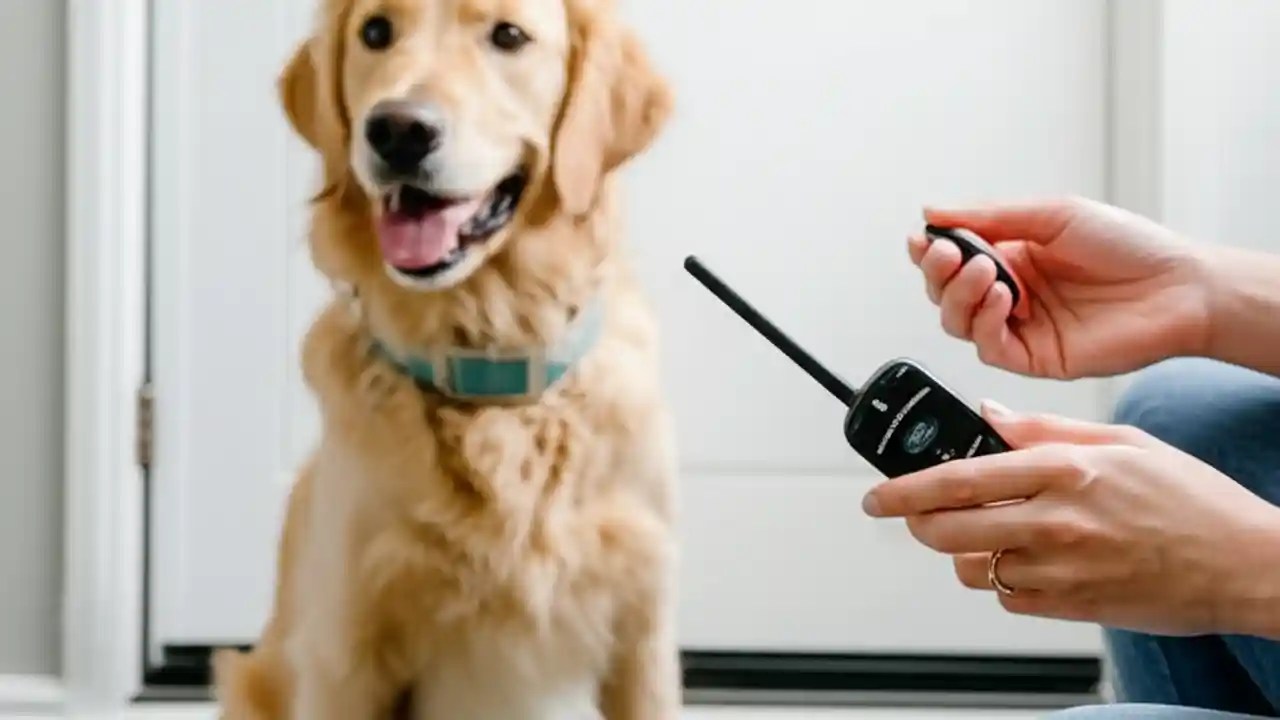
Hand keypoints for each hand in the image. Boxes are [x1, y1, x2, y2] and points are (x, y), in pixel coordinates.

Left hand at [860, 401, 1279, 637]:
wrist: (1246, 565)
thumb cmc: (1192, 500)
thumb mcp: (1120, 441)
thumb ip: (1044, 429)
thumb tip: (988, 414)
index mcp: (1064, 470)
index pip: (958, 479)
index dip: (905, 488)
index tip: (877, 494)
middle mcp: (1055, 520)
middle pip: (947, 529)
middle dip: (919, 523)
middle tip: (918, 515)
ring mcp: (1061, 569)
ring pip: (972, 567)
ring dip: (967, 551)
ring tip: (994, 533)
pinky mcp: (1071, 607)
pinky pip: (1007, 597)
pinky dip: (1005, 580)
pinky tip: (1031, 560)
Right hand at [909, 197, 1210, 378]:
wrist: (1179, 286)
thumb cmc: (1129, 245)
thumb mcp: (1053, 214)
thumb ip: (990, 217)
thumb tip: (932, 212)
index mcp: (1011, 256)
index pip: (951, 260)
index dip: (930, 252)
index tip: (922, 239)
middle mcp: (1011, 294)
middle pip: (945, 294)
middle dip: (938, 274)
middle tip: (948, 254)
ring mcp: (1021, 328)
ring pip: (958, 323)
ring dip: (959, 296)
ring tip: (984, 271)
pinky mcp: (1035, 358)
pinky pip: (989, 349)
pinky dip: (985, 323)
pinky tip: (1003, 299)